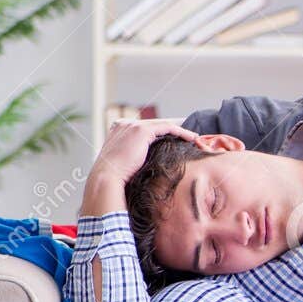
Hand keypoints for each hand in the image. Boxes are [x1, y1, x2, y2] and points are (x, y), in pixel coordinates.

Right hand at [83, 118, 201, 206]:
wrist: (107, 177)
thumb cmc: (117, 176)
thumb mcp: (127, 162)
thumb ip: (137, 156)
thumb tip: (152, 163)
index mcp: (119, 129)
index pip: (147, 127)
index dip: (164, 132)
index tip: (178, 139)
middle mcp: (125, 123)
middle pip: (156, 124)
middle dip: (174, 130)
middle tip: (190, 137)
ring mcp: (132, 125)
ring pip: (163, 124)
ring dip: (181, 131)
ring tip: (194, 138)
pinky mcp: (141, 130)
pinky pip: (167, 127)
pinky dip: (181, 132)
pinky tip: (192, 138)